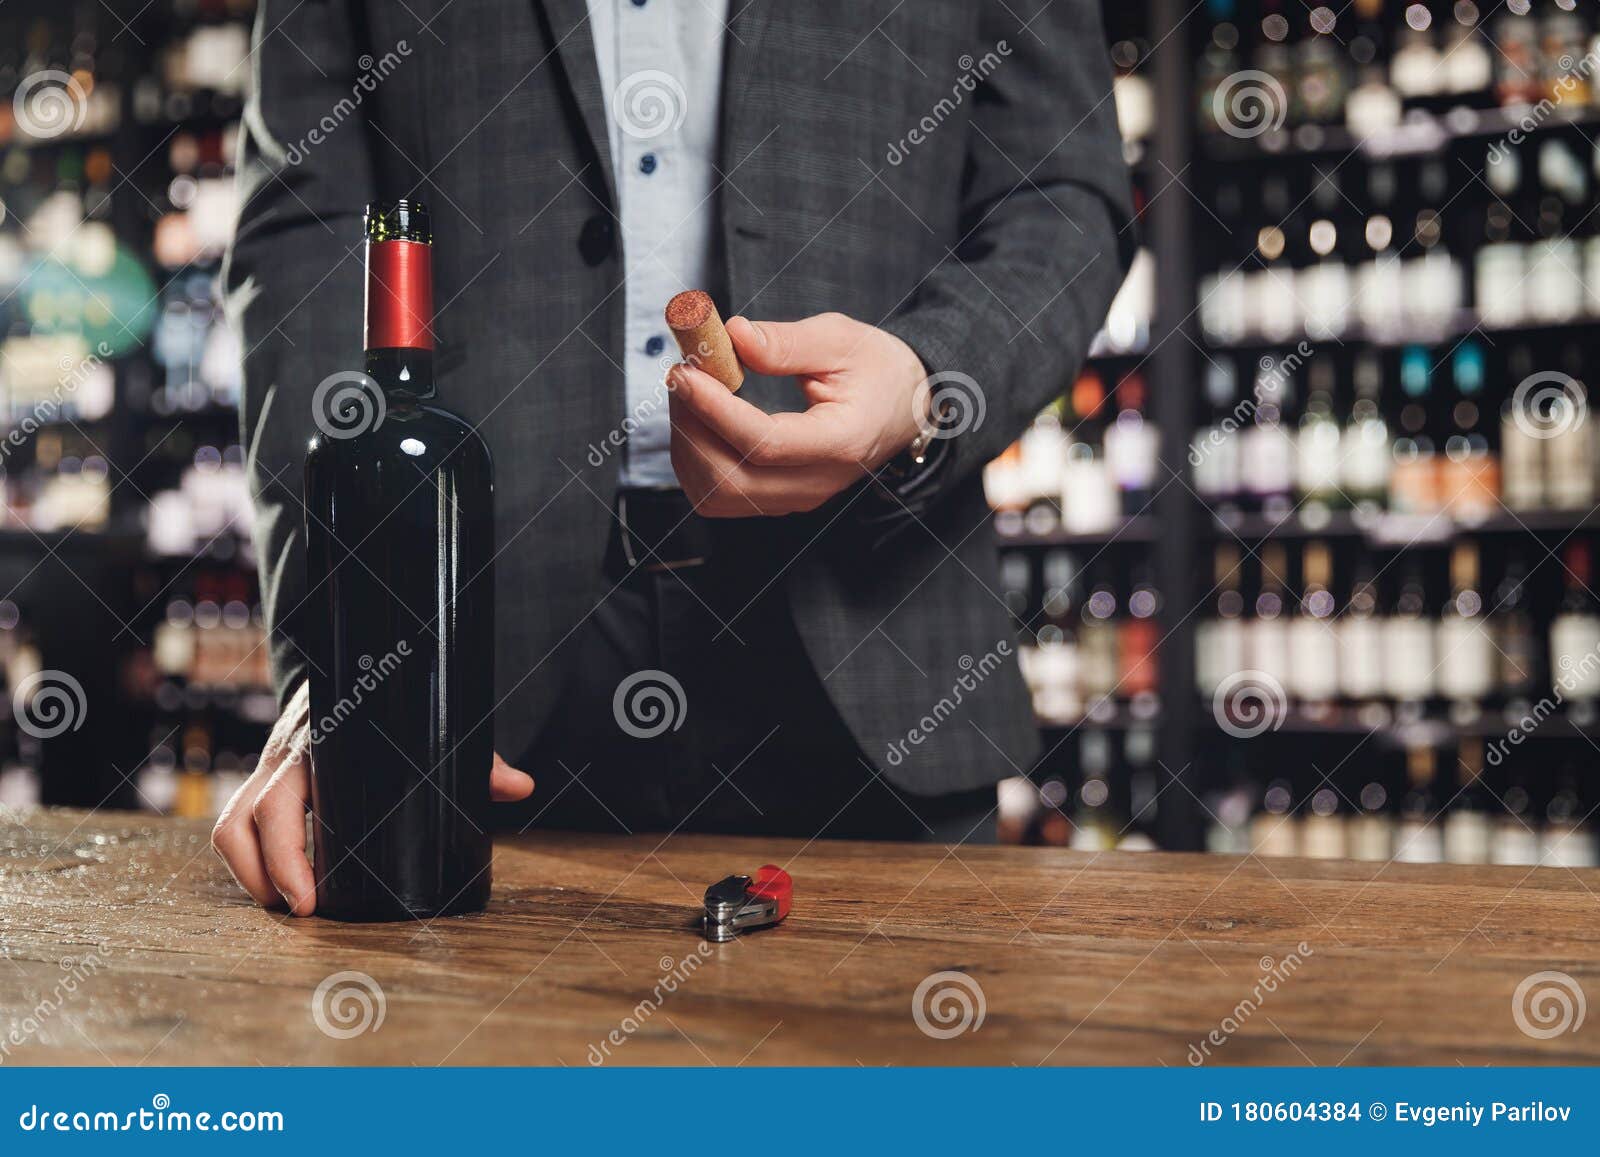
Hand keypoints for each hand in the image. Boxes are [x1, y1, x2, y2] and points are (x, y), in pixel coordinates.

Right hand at [209, 681, 534, 915]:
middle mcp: (282, 755)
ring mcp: (267, 767)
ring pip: (230, 825)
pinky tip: (277, 887)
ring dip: (249, 874)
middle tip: (304, 914)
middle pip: (244, 820)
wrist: (352, 666)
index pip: (280, 802)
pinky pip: (236, 824)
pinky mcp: (263, 780)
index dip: (284, 855)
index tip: (306, 898)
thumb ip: (476, 758)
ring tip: (287, 907)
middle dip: (266, 877)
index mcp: (319, 742)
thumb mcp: (432, 725)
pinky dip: (249, 860)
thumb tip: (521, 788)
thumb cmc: (392, 706)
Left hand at [667, 312, 928, 516]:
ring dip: (688, 444)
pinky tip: (698, 421)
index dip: (716, 410)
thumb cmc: (877, 370)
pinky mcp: (778, 499)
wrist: (903, 407)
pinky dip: (695, 461)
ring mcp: (797, 498)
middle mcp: (818, 482)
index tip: (686, 373)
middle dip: (693, 427)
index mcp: (842, 442)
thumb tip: (732, 336)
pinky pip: (719, 497)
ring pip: (718, 495)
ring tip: (691, 392)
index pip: (766, 444)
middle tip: (683, 375)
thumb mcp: (841, 340)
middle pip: (733, 480)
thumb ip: (786, 342)